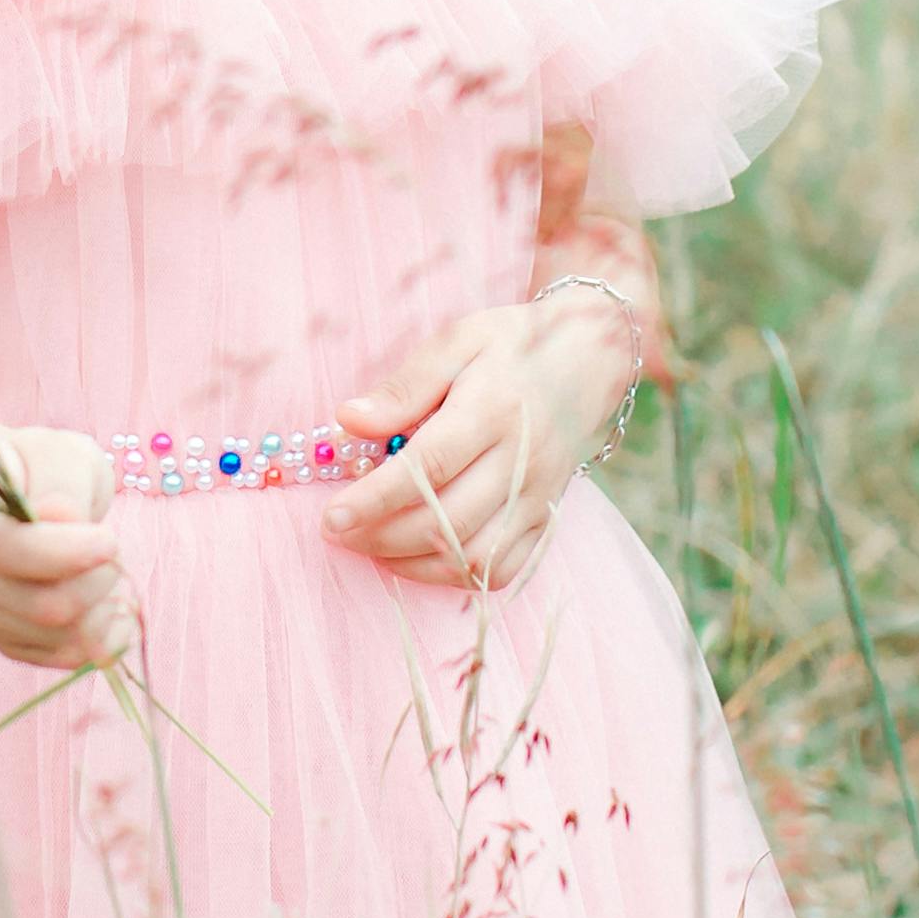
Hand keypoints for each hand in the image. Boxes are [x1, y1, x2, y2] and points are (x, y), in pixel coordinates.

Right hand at [0, 427, 136, 670]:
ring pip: (64, 638)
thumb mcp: (53, 451)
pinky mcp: (10, 643)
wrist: (0, 505)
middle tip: (110, 548)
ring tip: (106, 570)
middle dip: (100, 580)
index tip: (108, 537)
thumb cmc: (33, 473)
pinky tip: (107, 601)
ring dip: (106, 607)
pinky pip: (68, 658)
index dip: (65, 552)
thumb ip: (59, 479)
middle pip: (47, 607)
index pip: (4, 551)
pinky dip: (105, 634)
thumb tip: (61, 518)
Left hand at [320, 275, 644, 590]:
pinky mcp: (547, 518)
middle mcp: (522, 461)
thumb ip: (404, 386)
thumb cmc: (511, 346)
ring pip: (473, 556)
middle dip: (381, 537)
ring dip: (412, 563)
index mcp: (494, 410)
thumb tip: (349, 420)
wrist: (588, 361)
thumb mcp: (456, 342)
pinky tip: (418, 557)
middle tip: (338, 531)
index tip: (331, 517)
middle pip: (447, 521)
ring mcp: (539, 496)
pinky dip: (454, 575)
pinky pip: (502, 569)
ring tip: (370, 546)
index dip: (376, 499)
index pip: (429, 467)